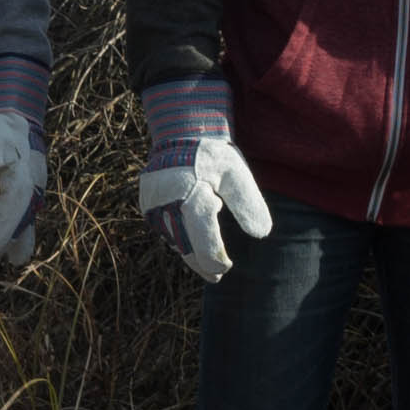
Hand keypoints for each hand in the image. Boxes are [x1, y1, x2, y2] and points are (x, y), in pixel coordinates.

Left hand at [0, 108, 46, 268]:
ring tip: (2, 261)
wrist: (14, 116)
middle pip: (21, 218)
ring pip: (25, 219)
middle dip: (6, 239)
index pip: (13, 207)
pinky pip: (24, 216)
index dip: (0, 230)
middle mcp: (33, 184)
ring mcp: (33, 188)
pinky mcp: (27, 190)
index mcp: (23, 174)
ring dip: (14, 240)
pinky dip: (19, 234)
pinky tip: (12, 254)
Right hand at [132, 79, 273, 282]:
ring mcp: (153, 207)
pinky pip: (165, 231)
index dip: (215, 261)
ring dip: (191, 251)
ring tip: (208, 258)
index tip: (225, 269)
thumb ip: (249, 204)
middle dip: (202, 263)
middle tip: (218, 275)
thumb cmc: (213, 155)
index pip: (203, 242)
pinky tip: (194, 238)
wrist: (180, 135)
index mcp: (191, 197)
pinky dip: (181, 238)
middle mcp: (166, 205)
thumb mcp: (237, 174)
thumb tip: (262, 235)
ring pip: (174, 241)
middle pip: (186, 248)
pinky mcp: (147, 207)